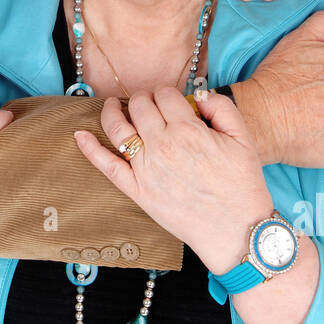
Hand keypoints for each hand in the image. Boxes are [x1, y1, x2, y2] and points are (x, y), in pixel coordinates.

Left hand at [73, 90, 272, 274]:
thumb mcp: (244, 139)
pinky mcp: (136, 191)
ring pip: (118, 128)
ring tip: (111, 105)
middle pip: (140, 106)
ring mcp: (145, 169)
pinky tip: (79, 135)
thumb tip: (199, 94)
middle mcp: (162, 146)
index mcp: (188, 130)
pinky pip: (106, 165)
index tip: (170, 99)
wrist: (236, 230)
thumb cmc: (242, 185)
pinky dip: (90, 149)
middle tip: (147, 103)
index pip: (165, 95)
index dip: (166, 93)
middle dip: (143, 99)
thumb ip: (222, 108)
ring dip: (111, 111)